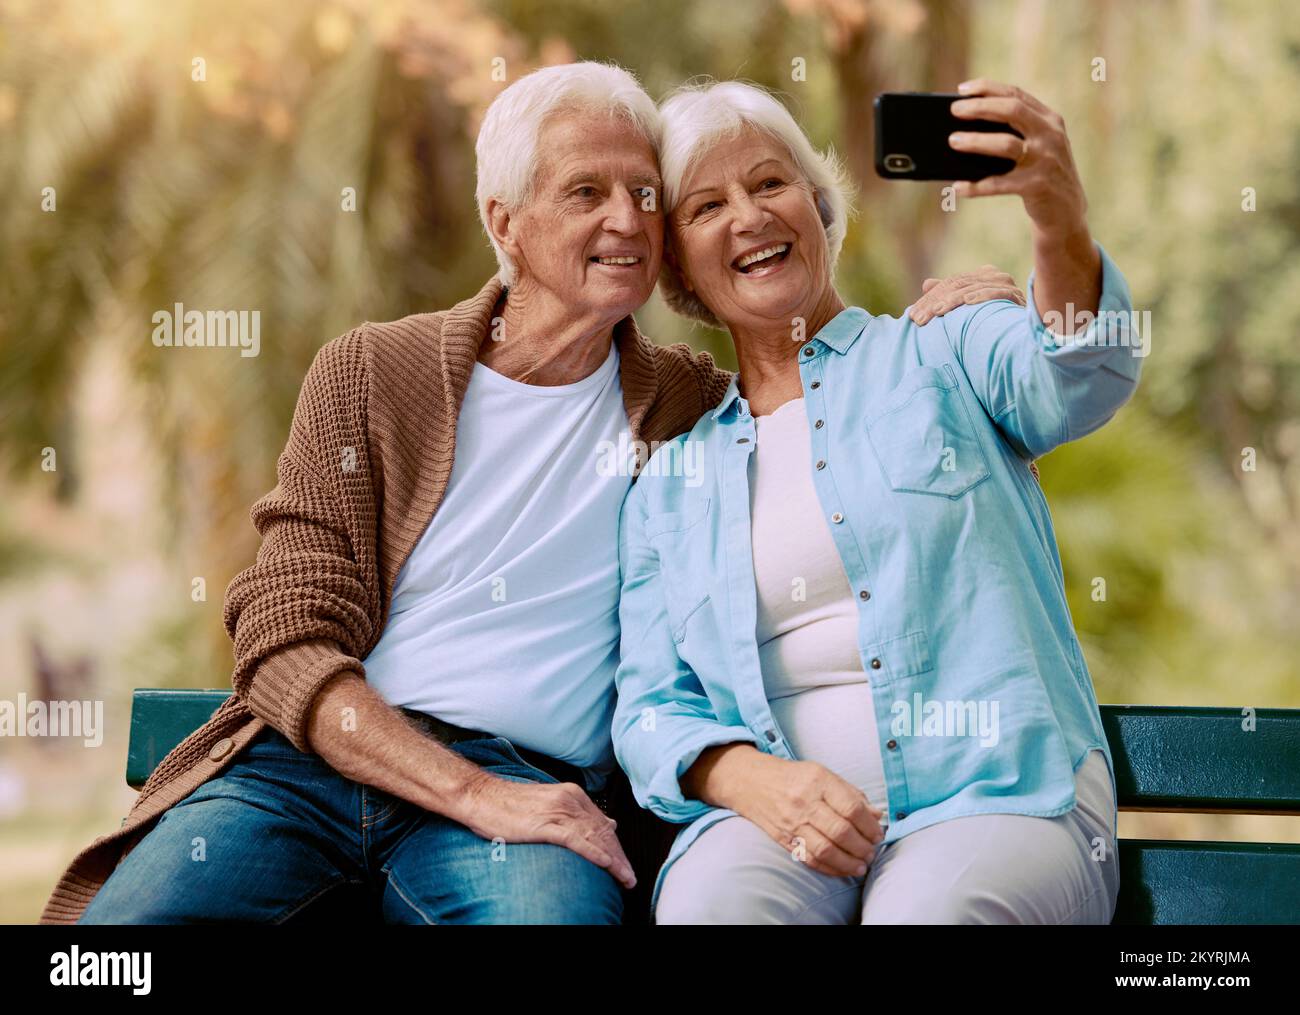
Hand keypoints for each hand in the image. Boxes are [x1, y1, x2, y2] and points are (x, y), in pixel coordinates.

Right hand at [456, 770, 635, 888]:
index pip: (602, 824)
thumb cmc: (509, 804)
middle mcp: (569, 800)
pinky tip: (605, 864)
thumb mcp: (548, 804)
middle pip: (603, 832)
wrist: (481, 796)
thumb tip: (608, 823)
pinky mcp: (544, 824)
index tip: (625, 865)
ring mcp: (557, 811)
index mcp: (572, 795)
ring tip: (624, 878)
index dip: (616, 847)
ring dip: (613, 861)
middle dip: (619, 857)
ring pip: (594, 837)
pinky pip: (575, 840)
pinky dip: (593, 852)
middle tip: (629, 878)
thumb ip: (577, 814)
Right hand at [730, 753, 886, 877]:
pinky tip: (842, 869)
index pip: (851, 807)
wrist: (750, 782)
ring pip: (826, 849)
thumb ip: (850, 793)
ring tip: (861, 865)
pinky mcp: (783, 838)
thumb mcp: (822, 774)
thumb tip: (877, 816)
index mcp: (818, 780)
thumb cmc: (792, 777)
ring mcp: (791, 821)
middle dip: (862, 847)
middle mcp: (804, 801)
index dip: (869, 826)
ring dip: (849, 862)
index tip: (877, 834)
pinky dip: (830, 868)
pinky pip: (809, 858)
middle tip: (871, 852)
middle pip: (841, 831)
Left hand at [908, 264, 1024, 325]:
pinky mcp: (1017, 296)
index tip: (912, 317)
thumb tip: (927, 283)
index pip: (949, 284)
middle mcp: (994, 276)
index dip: (929, 300)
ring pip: (972, 288)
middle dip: (935, 302)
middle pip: (958, 285)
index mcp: (981, 276)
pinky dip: (982, 296)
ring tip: (936, 312)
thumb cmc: (992, 322)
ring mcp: (1006, 284)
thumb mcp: (966, 309)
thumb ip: (949, 294)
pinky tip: (968, 302)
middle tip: (919, 319)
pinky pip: (998, 293)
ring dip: (952, 301)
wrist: (1023, 335)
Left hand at [947, 78, 1088, 238]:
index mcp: (1049, 120)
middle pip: (1012, 111)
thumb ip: (1014, 133)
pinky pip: (999, 184)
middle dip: (981, 108)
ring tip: (952, 141)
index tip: (962, 90)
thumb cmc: (1040, 174)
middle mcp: (1050, 135)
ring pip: (1006, 144)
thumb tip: (965, 129)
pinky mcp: (1037, 185)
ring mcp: (1045, 160)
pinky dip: (976, 186)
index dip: (988, 89)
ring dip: (976, 141)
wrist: (1066, 212)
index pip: (1016, 95)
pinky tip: (958, 188)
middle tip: (954, 110)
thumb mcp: (1037, 147)